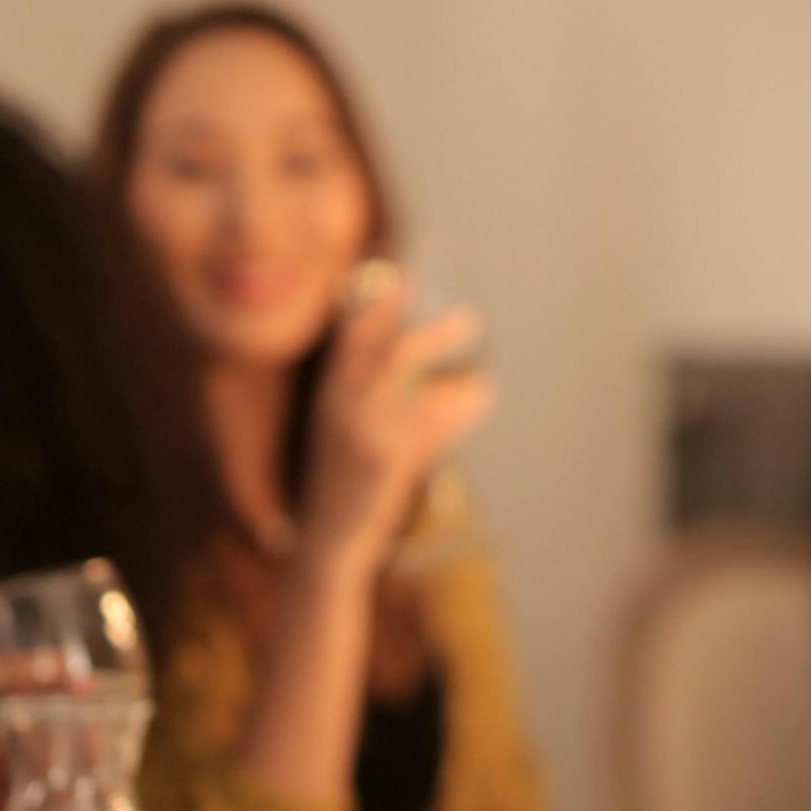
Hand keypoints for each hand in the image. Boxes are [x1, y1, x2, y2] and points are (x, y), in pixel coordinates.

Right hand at [296, 267, 492, 567]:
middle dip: (428, 329)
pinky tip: (481, 398)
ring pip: (412, 385)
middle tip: (469, 319)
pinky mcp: (384, 461)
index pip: (352, 334)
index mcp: (331, 392)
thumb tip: (447, 376)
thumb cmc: (349, 480)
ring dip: (451, 369)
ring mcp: (362, 433)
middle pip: (387, 352)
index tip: (406, 270)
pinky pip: (428, 425)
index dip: (380, 300)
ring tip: (481, 367)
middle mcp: (341, 406)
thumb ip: (385, 398)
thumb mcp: (352, 429)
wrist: (329, 539)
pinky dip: (459, 409)